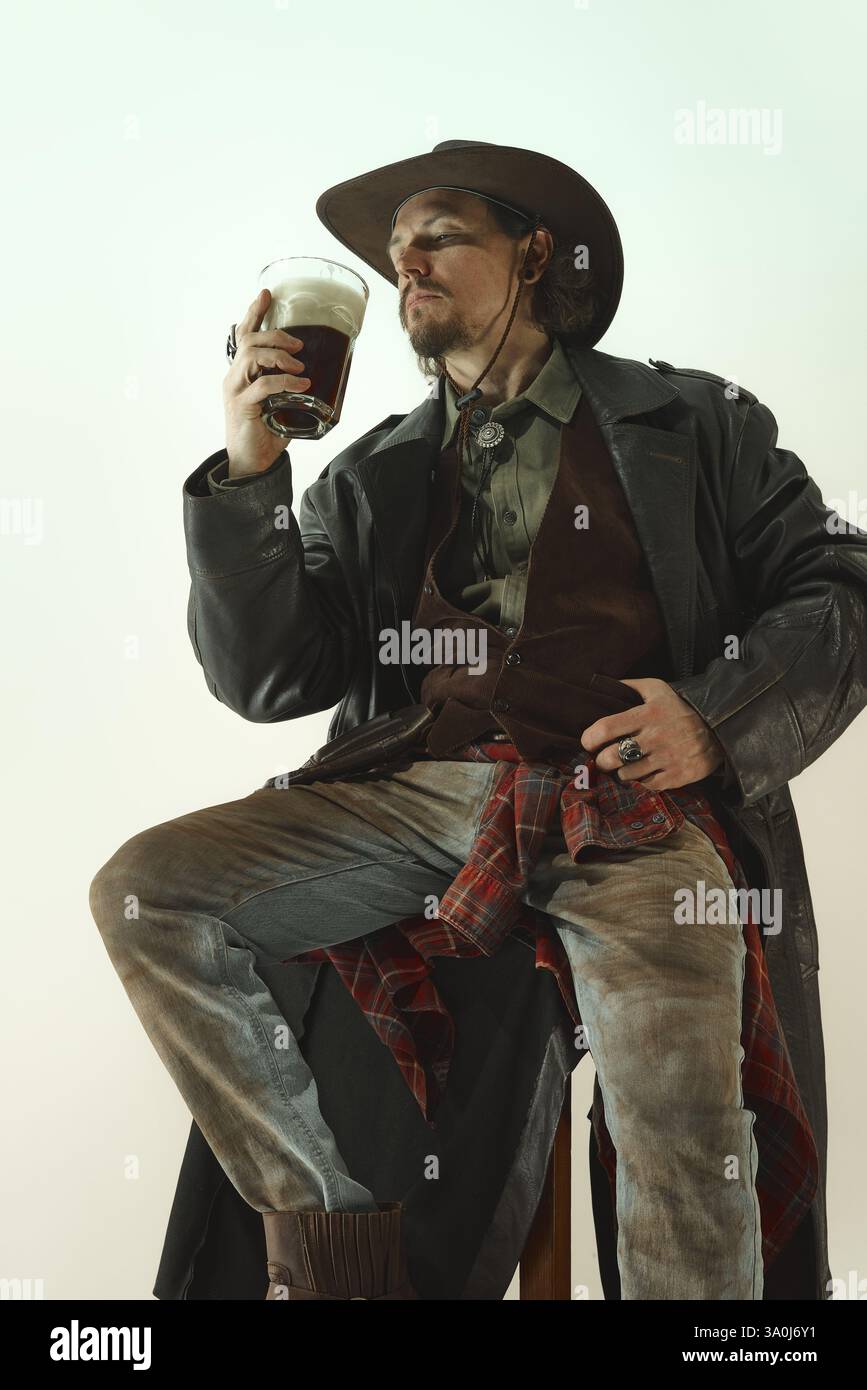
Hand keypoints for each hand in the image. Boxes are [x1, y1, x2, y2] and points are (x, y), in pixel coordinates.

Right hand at [223, 288, 310, 476]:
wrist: (252, 463)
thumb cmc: (267, 433)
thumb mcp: (281, 403)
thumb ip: (291, 386)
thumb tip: (322, 376)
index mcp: (241, 372)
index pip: (244, 335)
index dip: (254, 313)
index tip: (266, 294)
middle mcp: (234, 377)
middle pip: (249, 340)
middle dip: (276, 335)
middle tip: (299, 345)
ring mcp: (236, 390)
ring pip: (251, 356)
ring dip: (279, 356)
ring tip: (300, 367)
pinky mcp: (242, 406)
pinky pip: (263, 385)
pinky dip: (284, 382)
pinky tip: (302, 387)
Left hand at [580, 677, 725, 789]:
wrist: (720, 728)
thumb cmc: (680, 708)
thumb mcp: (658, 689)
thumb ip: (630, 687)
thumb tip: (604, 685)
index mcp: (647, 714)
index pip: (606, 728)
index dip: (590, 738)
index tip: (589, 741)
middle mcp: (656, 737)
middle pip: (611, 758)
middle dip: (602, 760)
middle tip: (604, 758)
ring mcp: (667, 758)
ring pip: (626, 775)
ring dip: (622, 771)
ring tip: (626, 764)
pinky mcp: (677, 776)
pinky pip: (646, 785)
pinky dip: (641, 781)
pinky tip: (644, 771)